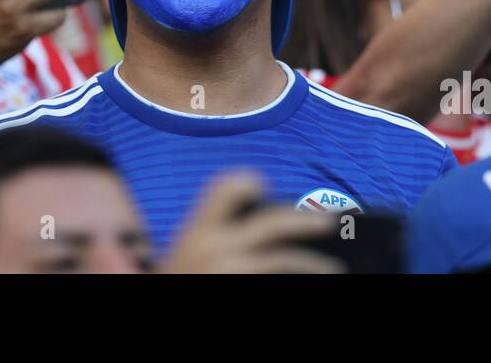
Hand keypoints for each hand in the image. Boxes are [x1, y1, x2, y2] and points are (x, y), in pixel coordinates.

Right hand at [163, 173, 344, 273]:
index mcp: (197, 232)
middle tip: (327, 223)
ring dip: (314, 263)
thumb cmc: (180, 279)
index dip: (244, 181)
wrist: (158, 311)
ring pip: (286, 260)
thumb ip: (211, 236)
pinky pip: (282, 283)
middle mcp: (217, 248)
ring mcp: (235, 272)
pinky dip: (298, 281)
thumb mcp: (185, 254)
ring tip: (332, 267)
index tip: (262, 184)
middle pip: (272, 223)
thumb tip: (253, 227)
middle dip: (304, 220)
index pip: (224, 188)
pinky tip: (309, 285)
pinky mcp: (247, 290)